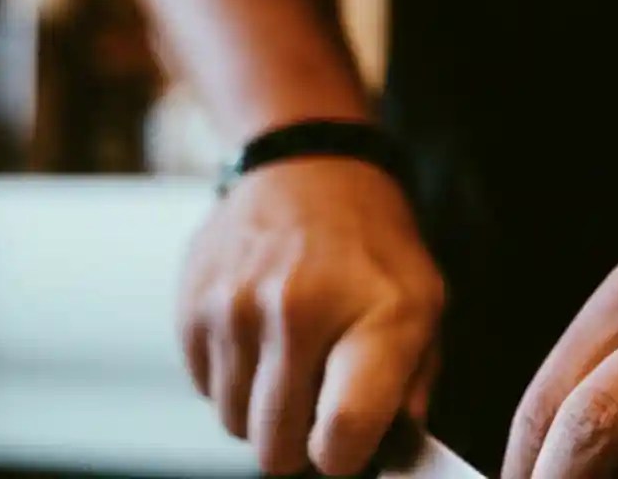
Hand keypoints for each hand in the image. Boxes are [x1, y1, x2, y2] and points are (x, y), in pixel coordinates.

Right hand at [178, 158, 444, 474]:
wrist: (308, 168)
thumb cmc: (373, 248)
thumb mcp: (424, 305)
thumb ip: (410, 390)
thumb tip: (388, 456)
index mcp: (373, 317)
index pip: (342, 433)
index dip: (344, 457)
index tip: (347, 444)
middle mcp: (298, 312)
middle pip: (277, 448)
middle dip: (300, 440)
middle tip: (320, 398)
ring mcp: (236, 308)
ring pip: (235, 425)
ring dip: (263, 409)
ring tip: (292, 357)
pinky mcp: (192, 306)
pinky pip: (206, 391)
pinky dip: (234, 379)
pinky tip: (261, 335)